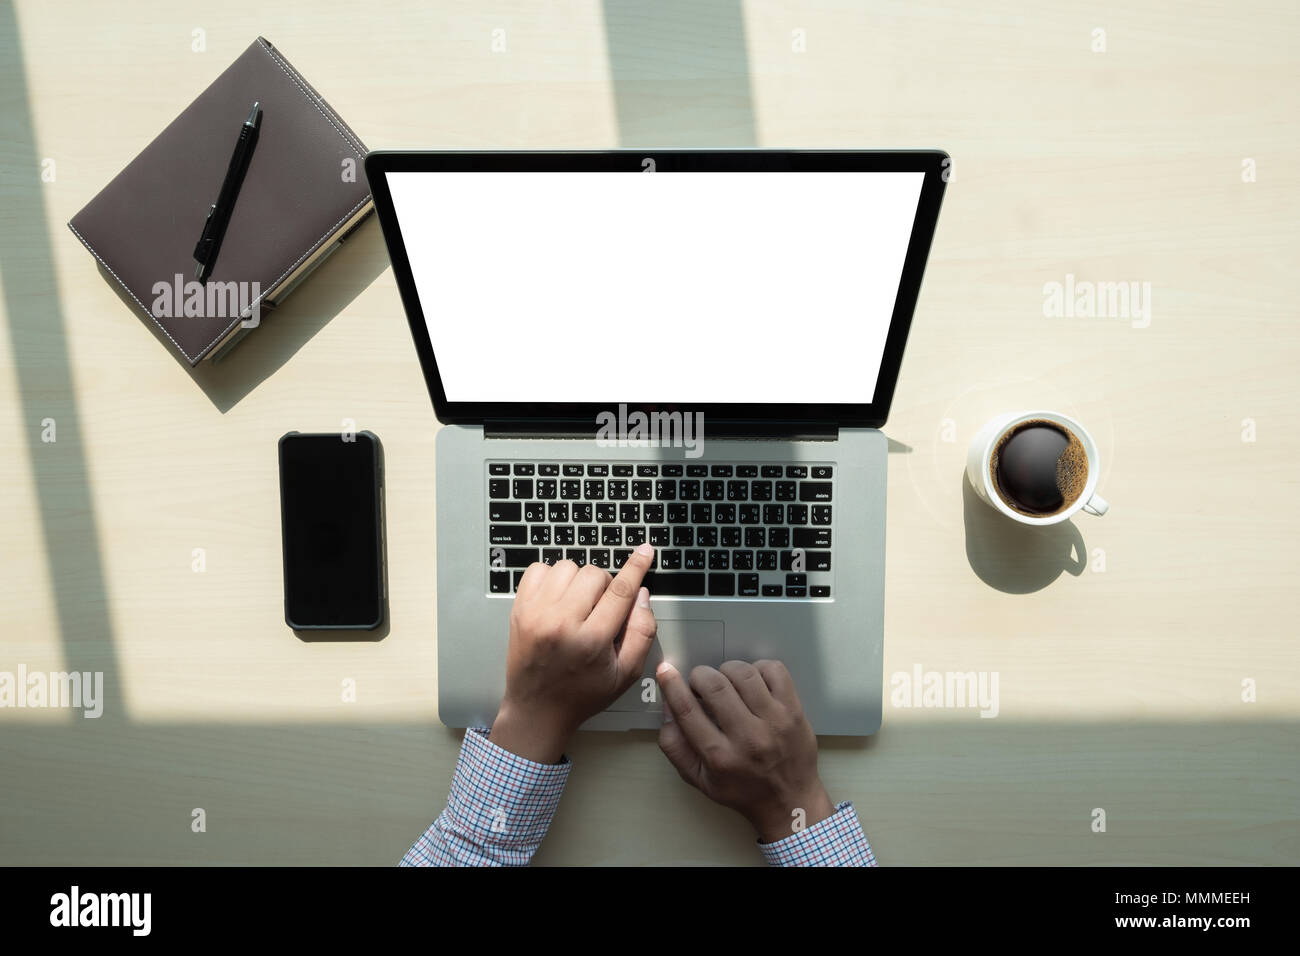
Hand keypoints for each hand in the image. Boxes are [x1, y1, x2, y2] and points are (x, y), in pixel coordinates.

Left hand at [489, 544, 657, 762]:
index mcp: (591, 641)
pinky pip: (539, 569)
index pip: (620, 591)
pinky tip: (557, 599)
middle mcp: (561, 623)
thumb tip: (642, 594)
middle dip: (605, 586)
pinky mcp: (519, 609)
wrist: (536, 710)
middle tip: (600, 610)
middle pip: (594, 574)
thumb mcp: (626, 674)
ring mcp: (536, 613)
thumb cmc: (582, 694)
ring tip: (578, 605)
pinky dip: (552, 578)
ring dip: (579, 581)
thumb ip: (642, 632)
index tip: (645, 551)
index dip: (636, 567)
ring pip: (567, 567)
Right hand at [656, 659, 834, 843]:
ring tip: (727, 683)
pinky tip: (753, 683)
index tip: (666, 671)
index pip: (688, 711)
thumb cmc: (740, 789)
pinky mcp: (794, 710)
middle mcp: (748, 738)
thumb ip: (675, 745)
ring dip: (727, 670)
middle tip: (701, 684)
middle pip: (715, 686)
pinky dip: (758, 668)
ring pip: (744, 674)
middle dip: (700, 676)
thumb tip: (667, 706)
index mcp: (719, 757)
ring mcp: (775, 722)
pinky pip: (774, 671)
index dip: (672, 685)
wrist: (789, 801)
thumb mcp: (698, 779)